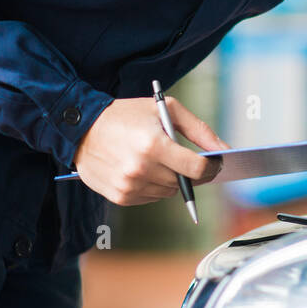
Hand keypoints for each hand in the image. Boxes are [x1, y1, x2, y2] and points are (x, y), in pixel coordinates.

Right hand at [73, 97, 228, 205]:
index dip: (211, 167)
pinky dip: (153, 186)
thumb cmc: (126, 114)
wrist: (81, 128)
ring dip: (170, 178)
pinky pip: (151, 198)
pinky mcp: (120, 196)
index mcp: (153, 144)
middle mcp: (140, 168)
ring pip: (168, 192)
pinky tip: (142, 169)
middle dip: (188, 170)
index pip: (197, 168)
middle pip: (184, 181)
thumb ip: (199, 129)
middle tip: (179, 155)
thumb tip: (225, 150)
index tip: (215, 164)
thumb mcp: (166, 109)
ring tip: (155, 158)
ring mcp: (129, 185)